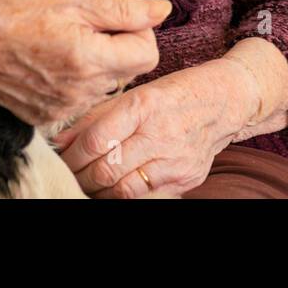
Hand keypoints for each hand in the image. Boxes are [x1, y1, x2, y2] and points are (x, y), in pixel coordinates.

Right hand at [0, 0, 169, 127]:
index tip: (116, 19)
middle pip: (129, 70)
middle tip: (86, 27)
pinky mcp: (46, 117)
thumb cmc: (17, 12)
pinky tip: (50, 63)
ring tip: (64, 43)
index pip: (149, 53)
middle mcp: (82, 92)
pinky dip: (74, 81)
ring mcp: (63, 109)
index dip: (139, 31)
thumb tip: (163, 10)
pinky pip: (79, 99)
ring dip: (97, 64)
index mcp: (91, 59)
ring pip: (105, 84)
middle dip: (118, 46)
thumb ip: (124, 9)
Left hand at [49, 56, 260, 197]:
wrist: (226, 101)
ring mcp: (175, 160)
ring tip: (89, 181)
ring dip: (98, 189)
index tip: (61, 157)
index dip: (72, 155)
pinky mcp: (186, 178)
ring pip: (122, 189)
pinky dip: (123, 193)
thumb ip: (98, 116)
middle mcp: (160, 134)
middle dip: (80, 176)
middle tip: (70, 173)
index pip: (96, 140)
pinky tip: (114, 184)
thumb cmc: (176, 93)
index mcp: (144, 105)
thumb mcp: (137, 93)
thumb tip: (61, 139)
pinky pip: (144, 195)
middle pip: (106, 169)